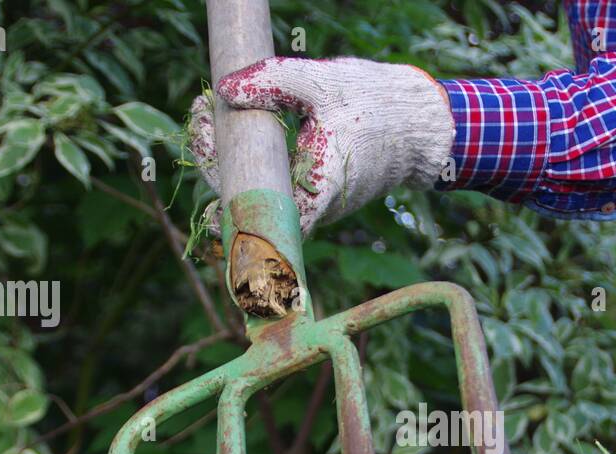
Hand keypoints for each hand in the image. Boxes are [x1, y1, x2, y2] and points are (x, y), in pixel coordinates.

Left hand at [188, 56, 453, 234]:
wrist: (414, 126)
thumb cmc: (373, 105)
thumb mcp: (322, 82)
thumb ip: (273, 81)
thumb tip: (225, 89)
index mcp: (318, 187)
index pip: (260, 210)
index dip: (221, 179)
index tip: (205, 127)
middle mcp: (313, 209)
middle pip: (247, 202)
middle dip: (215, 160)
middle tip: (202, 110)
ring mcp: (312, 208)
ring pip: (258, 198)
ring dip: (230, 161)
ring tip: (210, 115)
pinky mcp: (312, 199)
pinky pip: (272, 190)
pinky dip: (250, 163)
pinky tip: (233, 130)